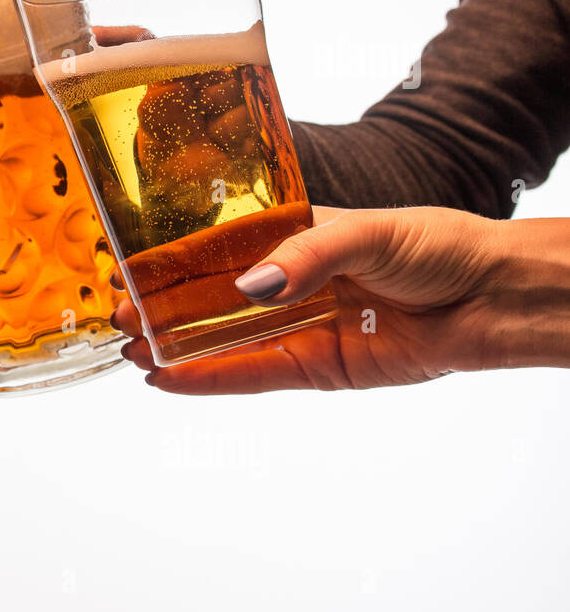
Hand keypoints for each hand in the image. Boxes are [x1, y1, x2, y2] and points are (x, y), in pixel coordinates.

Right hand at [113, 206, 533, 392]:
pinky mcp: (315, 369)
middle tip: (117, 314)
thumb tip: (251, 289)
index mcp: (291, 236)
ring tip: (130, 348)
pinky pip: (252, 374)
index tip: (125, 266)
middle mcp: (287, 282)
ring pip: (221, 339)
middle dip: (160, 306)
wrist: (493, 298)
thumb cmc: (439, 248)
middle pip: (208, 297)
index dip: (168, 260)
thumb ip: (307, 256)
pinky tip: (168, 375)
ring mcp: (297, 328)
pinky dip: (209, 378)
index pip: (215, 248)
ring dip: (174, 345)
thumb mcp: (369, 233)